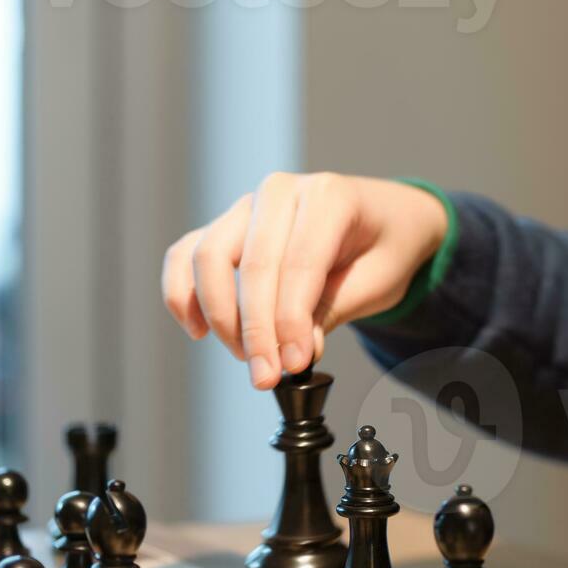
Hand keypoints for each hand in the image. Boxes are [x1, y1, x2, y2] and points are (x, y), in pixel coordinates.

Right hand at [161, 173, 451, 389]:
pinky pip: (186, 254)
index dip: (291, 319)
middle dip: (255, 329)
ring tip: (246, 356)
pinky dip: (183, 293)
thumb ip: (334, 310)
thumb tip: (293, 352)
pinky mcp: (225, 226)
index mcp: (328, 196)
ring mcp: (247, 206)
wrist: (385, 219)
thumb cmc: (384, 247)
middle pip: (250, 263)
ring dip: (220, 316)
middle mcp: (281, 192)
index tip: (293, 364)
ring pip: (209, 257)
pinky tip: (198, 330)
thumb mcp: (379, 280)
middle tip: (266, 375)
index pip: (298, 261)